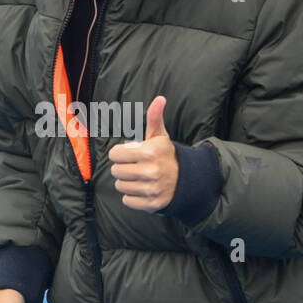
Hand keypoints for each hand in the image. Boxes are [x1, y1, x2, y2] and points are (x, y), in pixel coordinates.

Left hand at [108, 95, 177, 211]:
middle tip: (133, 166)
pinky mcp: (152, 203)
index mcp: (149, 152)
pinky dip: (132, 197)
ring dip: (126, 182)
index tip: (127, 154)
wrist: (187, 179)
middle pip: (116, 171)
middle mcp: (150, 171)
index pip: (115, 154)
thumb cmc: (166, 155)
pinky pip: (128, 201)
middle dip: (122, 168)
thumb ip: (155, 117)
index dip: (119, 154)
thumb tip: (160, 99)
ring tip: (138, 178)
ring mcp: (152, 189)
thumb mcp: (160, 136)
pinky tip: (142, 189)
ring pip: (120, 186)